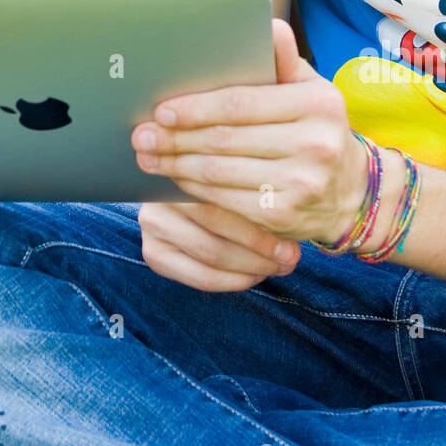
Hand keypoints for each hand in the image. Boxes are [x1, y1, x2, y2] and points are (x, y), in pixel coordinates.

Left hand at [132, 18, 367, 246]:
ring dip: (176, 164)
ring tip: (149, 156)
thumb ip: (284, 60)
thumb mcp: (309, 90)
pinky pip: (225, 201)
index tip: (160, 110)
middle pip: (224, 139)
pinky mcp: (283, 217)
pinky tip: (176, 178)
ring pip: (219, 172)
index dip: (195, 108)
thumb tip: (269, 24)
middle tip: (140, 136)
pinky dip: (193, 190)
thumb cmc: (316, 129)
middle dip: (175, 138)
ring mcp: (300, 184)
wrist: (351, 192)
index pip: (240, 103)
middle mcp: (314, 144)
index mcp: (317, 104)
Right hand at [138, 199, 300, 291]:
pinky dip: (234, 281)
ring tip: (279, 268)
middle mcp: (159, 191)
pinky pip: (201, 277)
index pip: (222, 195)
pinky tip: (255, 276)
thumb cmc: (221, 191)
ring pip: (212, 253)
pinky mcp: (153, 254)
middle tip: (292, 257)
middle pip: (217, 223)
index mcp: (178, 165)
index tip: (294, 236)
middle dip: (261, 246)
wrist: (178, 205)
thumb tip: (292, 224)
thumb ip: (253, 193)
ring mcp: (150, 224)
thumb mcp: (234, 183)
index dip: (261, 217)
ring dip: (252, 266)